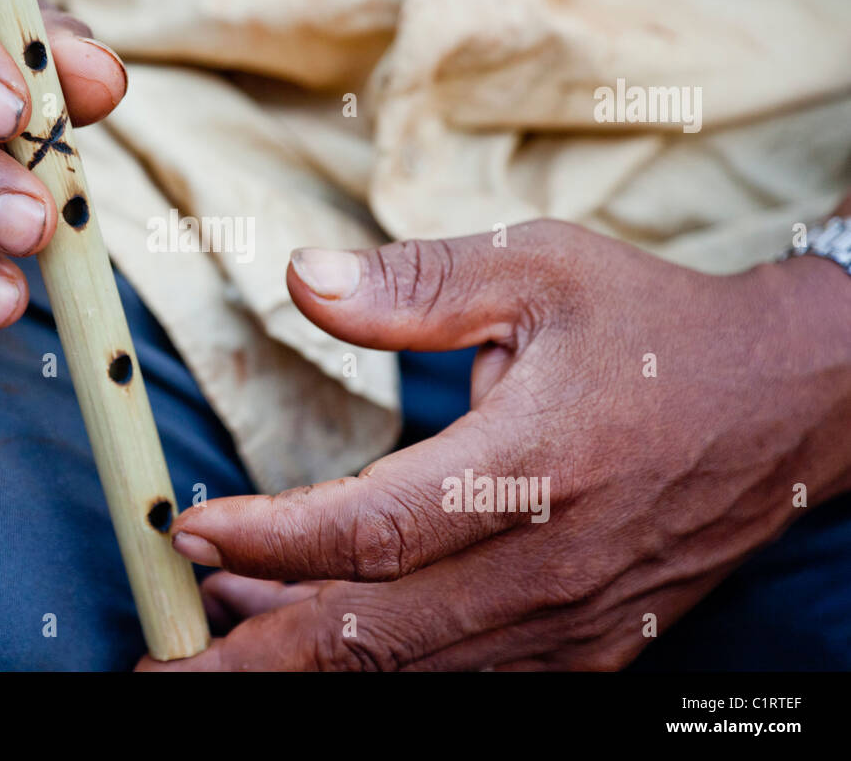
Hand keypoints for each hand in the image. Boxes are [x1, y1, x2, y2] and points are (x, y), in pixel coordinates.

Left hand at [146, 220, 850, 669]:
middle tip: (163, 662)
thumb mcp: (540, 270)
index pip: (374, 529)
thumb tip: (299, 279)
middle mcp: (553, 564)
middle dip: (253, 659)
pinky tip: (314, 636)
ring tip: (216, 638)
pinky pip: (464, 677)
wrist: (784, 406)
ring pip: (411, 672)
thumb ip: (416, 284)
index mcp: (537, 463)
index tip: (188, 531)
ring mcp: (572, 620)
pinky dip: (380, 668)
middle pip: (376, 638)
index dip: (269, 541)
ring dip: (303, 665)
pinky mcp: (587, 646)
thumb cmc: (653, 330)